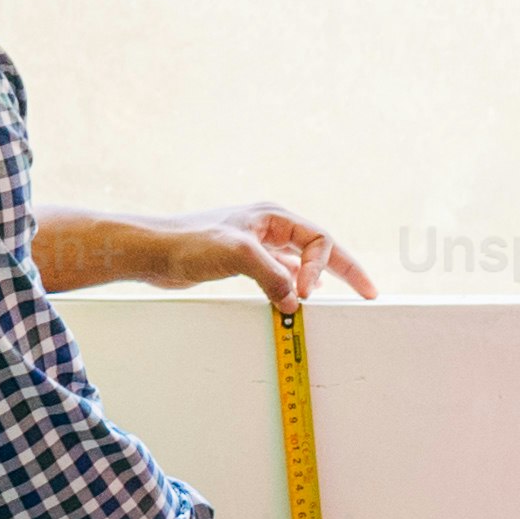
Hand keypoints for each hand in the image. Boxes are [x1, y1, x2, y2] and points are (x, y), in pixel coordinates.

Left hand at [38, 201, 377, 310]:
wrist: (151, 250)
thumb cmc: (188, 242)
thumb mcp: (237, 253)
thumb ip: (272, 275)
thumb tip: (295, 302)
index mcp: (273, 216)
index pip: (319, 240)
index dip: (326, 268)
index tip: (312, 295)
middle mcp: (269, 227)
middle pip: (318, 248)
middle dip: (343, 270)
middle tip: (368, 293)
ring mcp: (256, 244)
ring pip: (300, 262)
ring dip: (316, 280)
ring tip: (336, 298)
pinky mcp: (242, 262)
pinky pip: (280, 274)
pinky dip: (292, 287)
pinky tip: (294, 300)